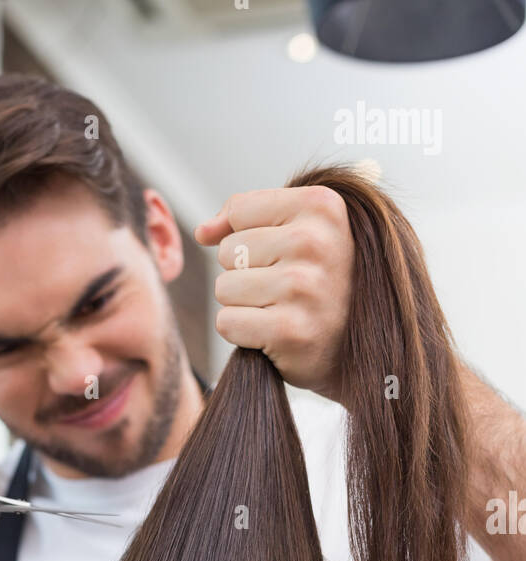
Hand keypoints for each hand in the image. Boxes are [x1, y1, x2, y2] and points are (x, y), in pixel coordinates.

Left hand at [195, 185, 353, 404]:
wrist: (359, 352)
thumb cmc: (324, 287)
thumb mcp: (303, 233)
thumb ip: (248, 218)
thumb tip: (203, 232)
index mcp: (323, 207)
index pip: (241, 210)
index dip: (248, 237)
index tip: (283, 255)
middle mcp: (314, 242)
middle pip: (228, 251)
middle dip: (245, 274)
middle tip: (286, 291)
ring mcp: (302, 288)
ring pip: (224, 288)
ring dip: (243, 305)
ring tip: (281, 310)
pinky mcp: (288, 331)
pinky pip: (227, 322)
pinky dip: (242, 332)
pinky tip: (274, 333)